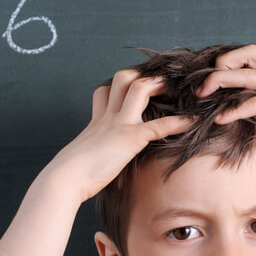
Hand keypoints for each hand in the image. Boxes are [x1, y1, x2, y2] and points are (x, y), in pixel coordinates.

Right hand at [47, 70, 193, 203]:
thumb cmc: (70, 175)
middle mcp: (107, 117)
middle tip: (163, 83)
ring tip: (179, 91)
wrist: (63, 180)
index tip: (140, 89)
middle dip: (144, 75)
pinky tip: (192, 122)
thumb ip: (92, 153)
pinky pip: (158, 126)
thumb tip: (91, 165)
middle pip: (123, 78)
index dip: (123, 86)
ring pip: (139, 88)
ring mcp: (118, 124)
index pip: (106, 91)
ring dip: (160, 85)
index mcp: (96, 121)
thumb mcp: (82, 157)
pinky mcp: (129, 139)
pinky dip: (177, 123)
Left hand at [197, 45, 255, 173]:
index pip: (250, 54)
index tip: (209, 82)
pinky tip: (222, 118)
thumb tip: (231, 116)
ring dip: (221, 82)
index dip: (227, 62)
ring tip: (202, 95)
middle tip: (199, 88)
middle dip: (219, 66)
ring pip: (248, 74)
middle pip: (247, 55)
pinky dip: (238, 108)